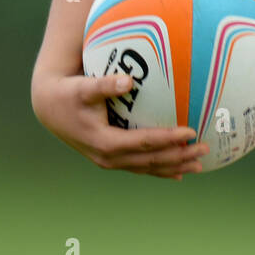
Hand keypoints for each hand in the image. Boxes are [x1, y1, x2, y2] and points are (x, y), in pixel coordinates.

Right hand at [31, 71, 207, 179]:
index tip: (191, 132)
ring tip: (200, 164)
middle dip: (179, 156)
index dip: (169, 139)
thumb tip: (128, 80)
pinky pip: (141, 167)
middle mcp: (108, 157)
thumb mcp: (84, 87)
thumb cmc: (70, 93)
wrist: (50, 108)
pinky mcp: (111, 159)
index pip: (144, 142)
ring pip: (148, 167)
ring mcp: (110, 161)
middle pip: (151, 160)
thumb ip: (106, 85)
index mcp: (105, 142)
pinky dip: (160, 170)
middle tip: (205, 148)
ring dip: (174, 166)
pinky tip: (179, 173)